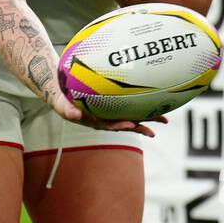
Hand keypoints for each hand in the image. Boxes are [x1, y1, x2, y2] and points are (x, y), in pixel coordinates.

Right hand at [47, 87, 161, 137]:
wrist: (61, 91)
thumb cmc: (61, 98)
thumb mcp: (60, 104)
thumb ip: (66, 110)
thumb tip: (74, 116)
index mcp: (94, 121)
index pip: (109, 125)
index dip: (120, 126)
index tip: (130, 125)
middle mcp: (105, 118)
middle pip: (125, 123)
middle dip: (140, 127)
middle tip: (155, 131)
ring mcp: (110, 111)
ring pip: (131, 115)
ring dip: (147, 117)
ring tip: (164, 118)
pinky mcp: (113, 103)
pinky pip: (129, 103)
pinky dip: (142, 103)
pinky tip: (155, 98)